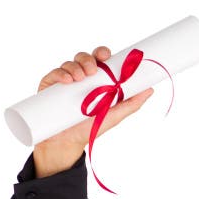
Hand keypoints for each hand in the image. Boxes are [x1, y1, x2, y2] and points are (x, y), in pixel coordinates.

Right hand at [33, 46, 153, 177]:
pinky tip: (67, 81)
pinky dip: (61, 74)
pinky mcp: (48, 87)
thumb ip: (131, 104)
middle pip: (84, 58)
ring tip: (80, 78)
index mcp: (95, 82)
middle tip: (93, 69)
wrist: (66, 144)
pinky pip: (54, 74)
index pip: (99, 61)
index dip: (102, 54)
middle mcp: (79, 79)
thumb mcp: (113, 116)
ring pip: (69, 64)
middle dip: (89, 59)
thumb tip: (150, 90)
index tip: (107, 56)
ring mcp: (63, 82)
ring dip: (76, 67)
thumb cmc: (89, 129)